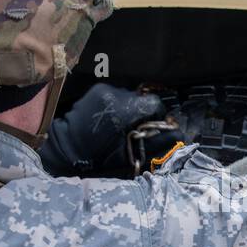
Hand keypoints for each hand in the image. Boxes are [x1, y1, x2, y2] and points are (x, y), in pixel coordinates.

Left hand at [39, 84, 182, 176]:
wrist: (67, 149)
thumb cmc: (99, 158)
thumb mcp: (130, 155)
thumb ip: (156, 143)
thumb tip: (178, 135)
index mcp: (127, 111)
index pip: (154, 103)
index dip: (157, 116)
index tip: (153, 127)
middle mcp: (117, 94)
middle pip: (141, 99)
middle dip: (141, 113)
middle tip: (133, 129)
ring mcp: (105, 89)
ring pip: (128, 96)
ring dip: (127, 108)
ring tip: (118, 124)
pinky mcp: (97, 89)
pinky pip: (114, 94)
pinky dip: (115, 104)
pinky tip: (107, 118)